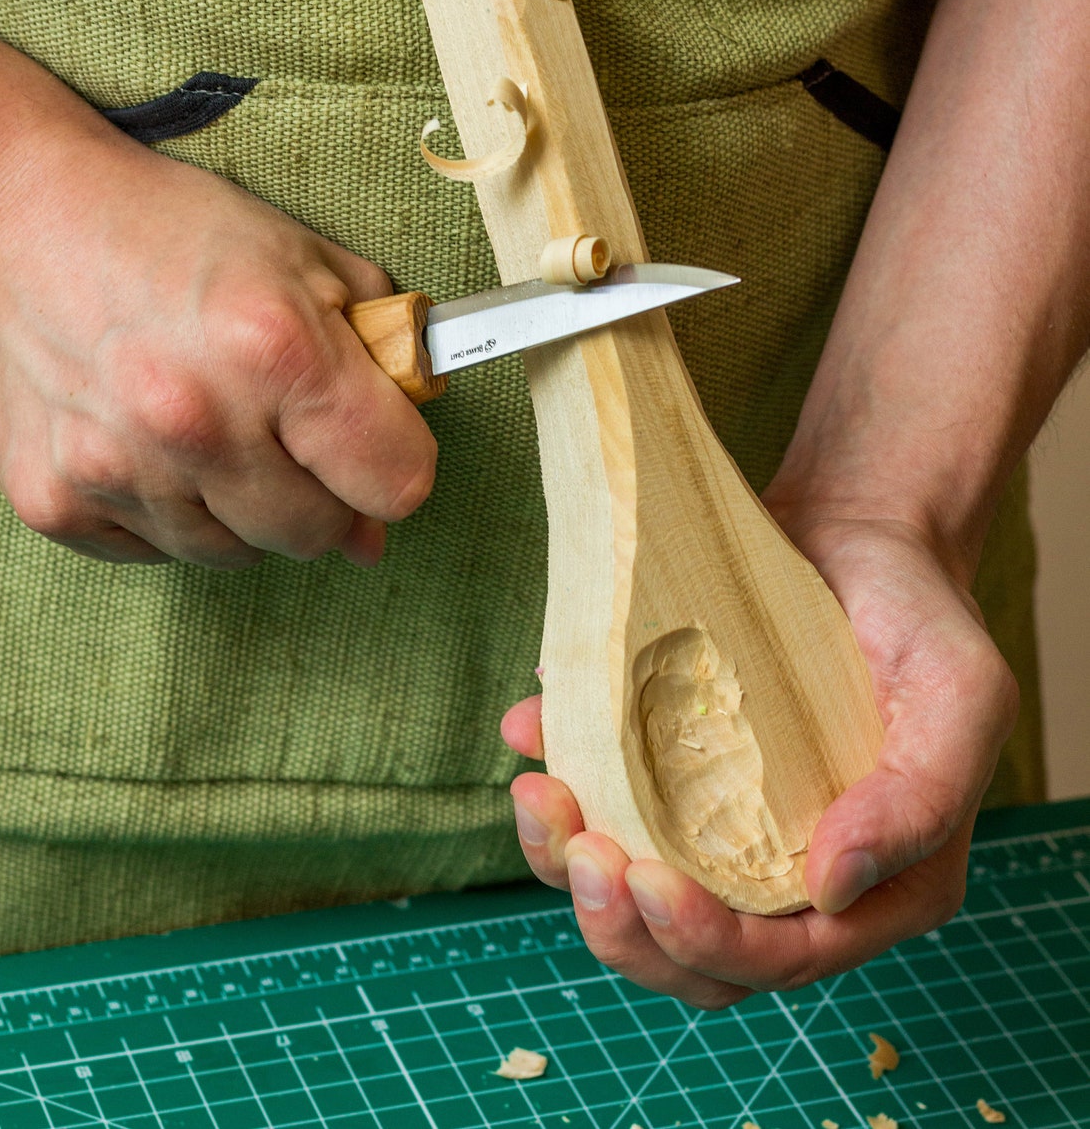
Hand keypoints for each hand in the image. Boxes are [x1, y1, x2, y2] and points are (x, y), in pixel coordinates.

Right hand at [0, 79, 435, 569]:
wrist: (20, 221)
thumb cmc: (170, 232)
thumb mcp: (304, 259)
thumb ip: (379, 353)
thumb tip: (405, 467)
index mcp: (273, 347)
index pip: (397, 482)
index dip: (399, 464)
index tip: (378, 447)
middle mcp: (194, 419)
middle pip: (319, 533)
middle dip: (324, 493)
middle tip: (291, 434)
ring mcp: (117, 470)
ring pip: (238, 553)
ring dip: (245, 507)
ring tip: (214, 426)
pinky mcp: (57, 503)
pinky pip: (157, 554)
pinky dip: (172, 514)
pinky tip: (155, 445)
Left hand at [501, 506, 1016, 1007]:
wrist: (862, 532)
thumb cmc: (921, 614)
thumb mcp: (962, 695)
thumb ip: (919, 798)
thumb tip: (833, 883)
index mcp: (873, 886)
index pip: (780, 959)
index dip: (705, 942)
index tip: (646, 882)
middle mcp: (792, 874)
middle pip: (693, 955)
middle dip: (621, 926)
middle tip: (580, 849)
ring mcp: (726, 826)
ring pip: (634, 893)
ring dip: (569, 866)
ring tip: (538, 797)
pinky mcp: (675, 768)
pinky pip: (605, 800)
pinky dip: (558, 777)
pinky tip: (530, 729)